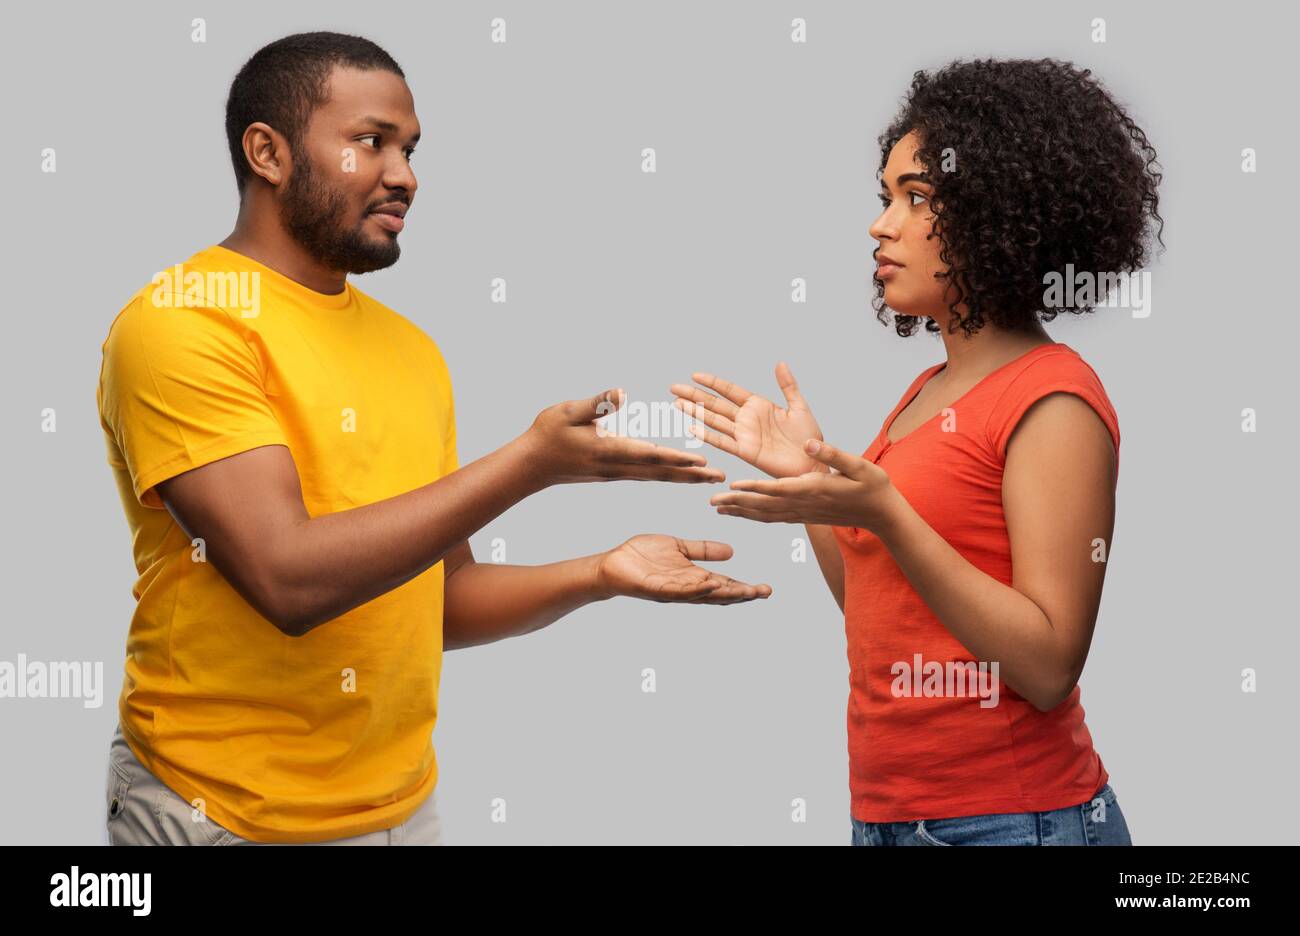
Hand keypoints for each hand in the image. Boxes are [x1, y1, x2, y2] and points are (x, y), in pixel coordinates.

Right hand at [526, 387, 723, 485]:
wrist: (531, 465)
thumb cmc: (547, 433)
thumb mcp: (567, 411)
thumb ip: (596, 403)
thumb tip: (622, 392)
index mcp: (608, 449)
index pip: (649, 455)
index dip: (677, 457)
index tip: (702, 461)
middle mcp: (616, 466)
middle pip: (661, 472)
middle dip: (692, 475)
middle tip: (721, 478)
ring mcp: (615, 473)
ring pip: (656, 477)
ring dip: (685, 478)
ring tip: (710, 480)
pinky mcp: (613, 474)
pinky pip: (647, 476)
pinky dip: (668, 476)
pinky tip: (681, 476)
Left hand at [595, 534, 771, 603]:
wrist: (614, 563)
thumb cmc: (643, 556)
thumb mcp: (679, 547)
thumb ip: (703, 550)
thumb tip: (731, 551)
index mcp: (694, 578)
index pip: (725, 585)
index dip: (745, 588)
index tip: (766, 589)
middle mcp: (687, 588)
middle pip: (720, 594)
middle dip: (743, 594)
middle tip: (765, 592)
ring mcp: (674, 591)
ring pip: (704, 595)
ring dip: (726, 594)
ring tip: (747, 591)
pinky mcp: (658, 589)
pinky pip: (680, 591)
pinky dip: (696, 590)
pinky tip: (711, 585)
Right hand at [670, 362, 823, 478]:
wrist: (813, 462)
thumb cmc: (809, 438)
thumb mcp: (799, 407)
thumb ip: (788, 386)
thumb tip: (780, 363)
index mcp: (758, 406)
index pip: (729, 391)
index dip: (712, 383)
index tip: (695, 375)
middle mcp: (747, 420)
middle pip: (715, 404)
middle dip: (694, 395)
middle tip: (673, 387)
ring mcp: (744, 435)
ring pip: (714, 420)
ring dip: (696, 412)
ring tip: (677, 403)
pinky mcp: (746, 451)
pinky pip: (724, 442)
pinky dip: (709, 436)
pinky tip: (694, 427)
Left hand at [709, 439, 898, 532]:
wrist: (882, 515)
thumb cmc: (872, 486)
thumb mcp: (858, 465)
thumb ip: (832, 454)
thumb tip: (808, 443)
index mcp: (814, 490)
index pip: (778, 490)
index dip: (754, 489)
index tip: (733, 487)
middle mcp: (804, 505)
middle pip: (764, 507)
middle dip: (737, 505)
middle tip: (712, 502)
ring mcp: (803, 514)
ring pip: (765, 516)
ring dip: (741, 513)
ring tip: (718, 509)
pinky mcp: (804, 517)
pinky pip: (774, 519)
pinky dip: (754, 517)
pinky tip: (742, 514)